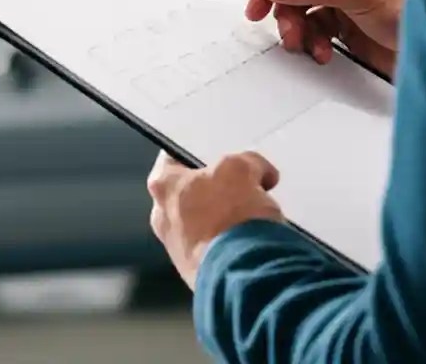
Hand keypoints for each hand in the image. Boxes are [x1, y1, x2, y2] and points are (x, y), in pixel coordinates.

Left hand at [147, 150, 284, 288]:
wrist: (241, 272)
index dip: (198, 153)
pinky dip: (231, 243)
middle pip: (190, 192)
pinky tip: (252, 240)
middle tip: (242, 186)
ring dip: (225, 218)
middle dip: (215, 189)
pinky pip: (215, 247)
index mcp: (163, 186)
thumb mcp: (242, 169)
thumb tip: (262, 173)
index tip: (216, 156)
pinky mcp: (197, 271)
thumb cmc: (230, 215)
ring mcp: (177, 248)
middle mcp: (163, 217)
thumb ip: (249, 163)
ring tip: (253, 216)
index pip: (173, 157)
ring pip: (203, 222)